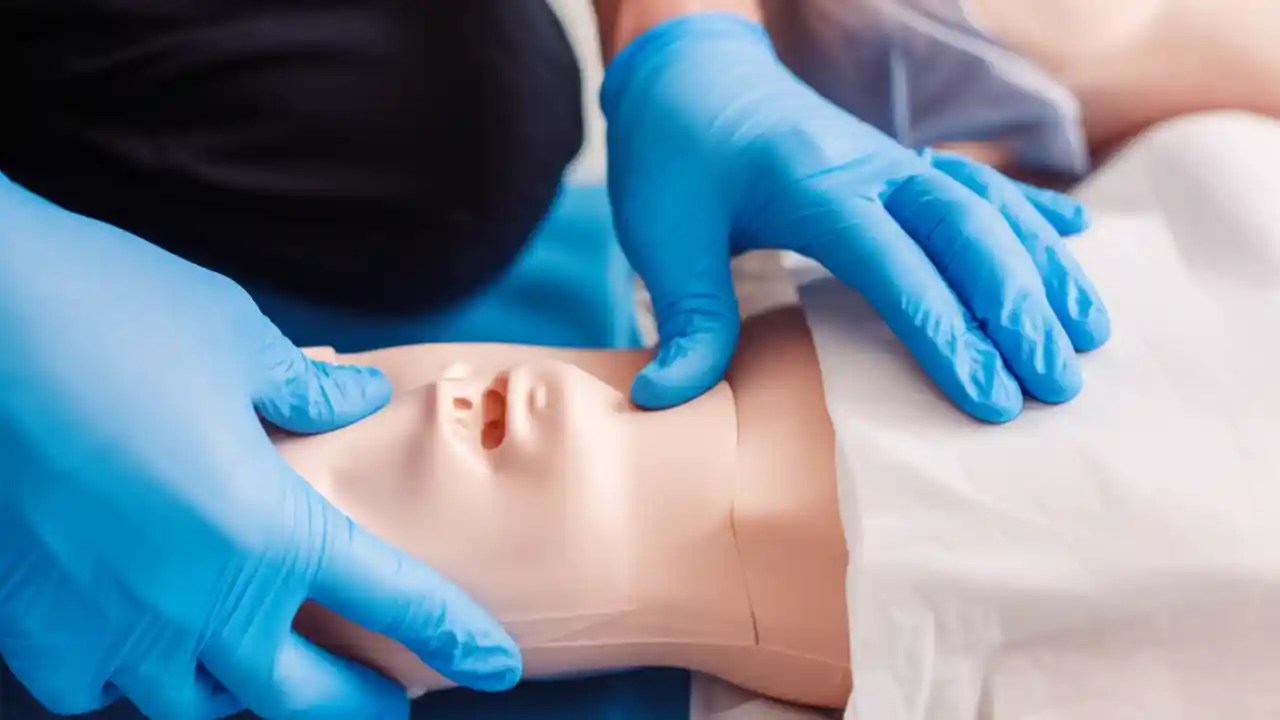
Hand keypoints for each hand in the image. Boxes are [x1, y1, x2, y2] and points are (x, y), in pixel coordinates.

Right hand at [0, 174, 519, 717]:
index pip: (390, 600)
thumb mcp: (235, 339)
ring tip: (264, 664)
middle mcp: (192, 598)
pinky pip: (97, 685)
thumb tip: (359, 401)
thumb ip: (307, 390)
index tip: (494, 664)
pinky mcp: (30, 624)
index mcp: (264, 529)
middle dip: (356, 708)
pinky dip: (133, 674)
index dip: (452, 635)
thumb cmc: (107, 313)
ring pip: (194, 704)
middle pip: (299, 698)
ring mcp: (106, 624)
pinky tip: (143, 638)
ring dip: (242, 689)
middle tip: (391, 707)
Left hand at [602, 13, 1109, 421]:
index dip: (944, 332)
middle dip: (1019, 310)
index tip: (987, 397)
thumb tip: (666, 400)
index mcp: (812, 188)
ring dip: (1042, 269)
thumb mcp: (661, 236)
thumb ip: (683, 316)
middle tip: (1058, 387)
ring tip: (1088, 335)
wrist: (690, 71)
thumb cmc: (673, 155)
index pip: (894, 264)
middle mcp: (870, 169)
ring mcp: (894, 162)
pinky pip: (981, 184)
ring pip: (989, 209)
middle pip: (965, 234)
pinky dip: (1031, 213)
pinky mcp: (901, 163)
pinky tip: (1076, 240)